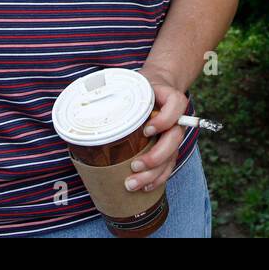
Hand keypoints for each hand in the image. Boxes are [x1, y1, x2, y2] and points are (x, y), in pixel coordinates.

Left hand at [128, 66, 186, 193]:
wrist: (160, 86)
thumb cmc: (144, 86)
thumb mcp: (136, 83)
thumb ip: (123, 91)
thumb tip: (92, 105)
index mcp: (171, 99)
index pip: (176, 106)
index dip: (164, 121)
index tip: (147, 129)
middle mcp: (177, 119)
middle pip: (174, 139)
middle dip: (156, 157)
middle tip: (135, 166)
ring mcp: (174, 135)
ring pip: (171, 157)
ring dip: (153, 173)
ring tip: (132, 183)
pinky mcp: (169, 147)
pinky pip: (168, 166)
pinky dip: (158, 178)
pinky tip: (145, 186)